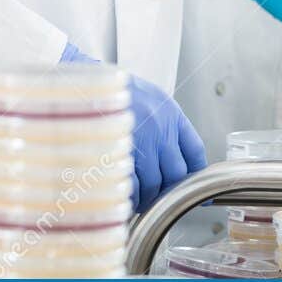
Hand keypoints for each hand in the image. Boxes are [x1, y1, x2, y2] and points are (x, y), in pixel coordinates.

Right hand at [60, 43, 205, 209]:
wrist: (84, 84)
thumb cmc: (114, 93)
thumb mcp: (149, 97)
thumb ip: (165, 124)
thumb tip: (174, 156)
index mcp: (171, 115)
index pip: (194, 151)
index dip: (196, 174)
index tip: (197, 189)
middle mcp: (160, 131)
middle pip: (176, 175)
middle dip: (168, 189)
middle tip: (159, 194)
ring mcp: (140, 145)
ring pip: (154, 186)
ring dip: (148, 196)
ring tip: (139, 196)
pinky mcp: (119, 158)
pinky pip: (132, 188)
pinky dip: (130, 196)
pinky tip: (125, 193)